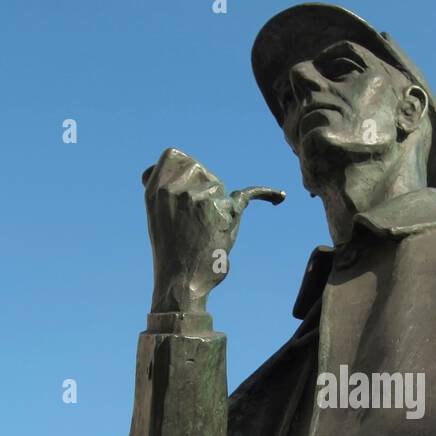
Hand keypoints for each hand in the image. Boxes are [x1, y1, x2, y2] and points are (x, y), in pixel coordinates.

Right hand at [142, 147, 284, 314]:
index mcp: (156, 188)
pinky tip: (278, 196)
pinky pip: (250, 194)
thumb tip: (186, 170)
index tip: (183, 188)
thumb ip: (165, 187)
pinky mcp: (226, 211)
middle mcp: (179, 188)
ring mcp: (203, 197)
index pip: (174, 155)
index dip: (181, 170)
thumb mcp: (156, 213)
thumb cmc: (171, 249)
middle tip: (194, 219)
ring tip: (206, 231)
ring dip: (217, 205)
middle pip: (201, 171)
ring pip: (220, 187)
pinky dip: (267, 194)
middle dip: (201, 189)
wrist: (181, 281)